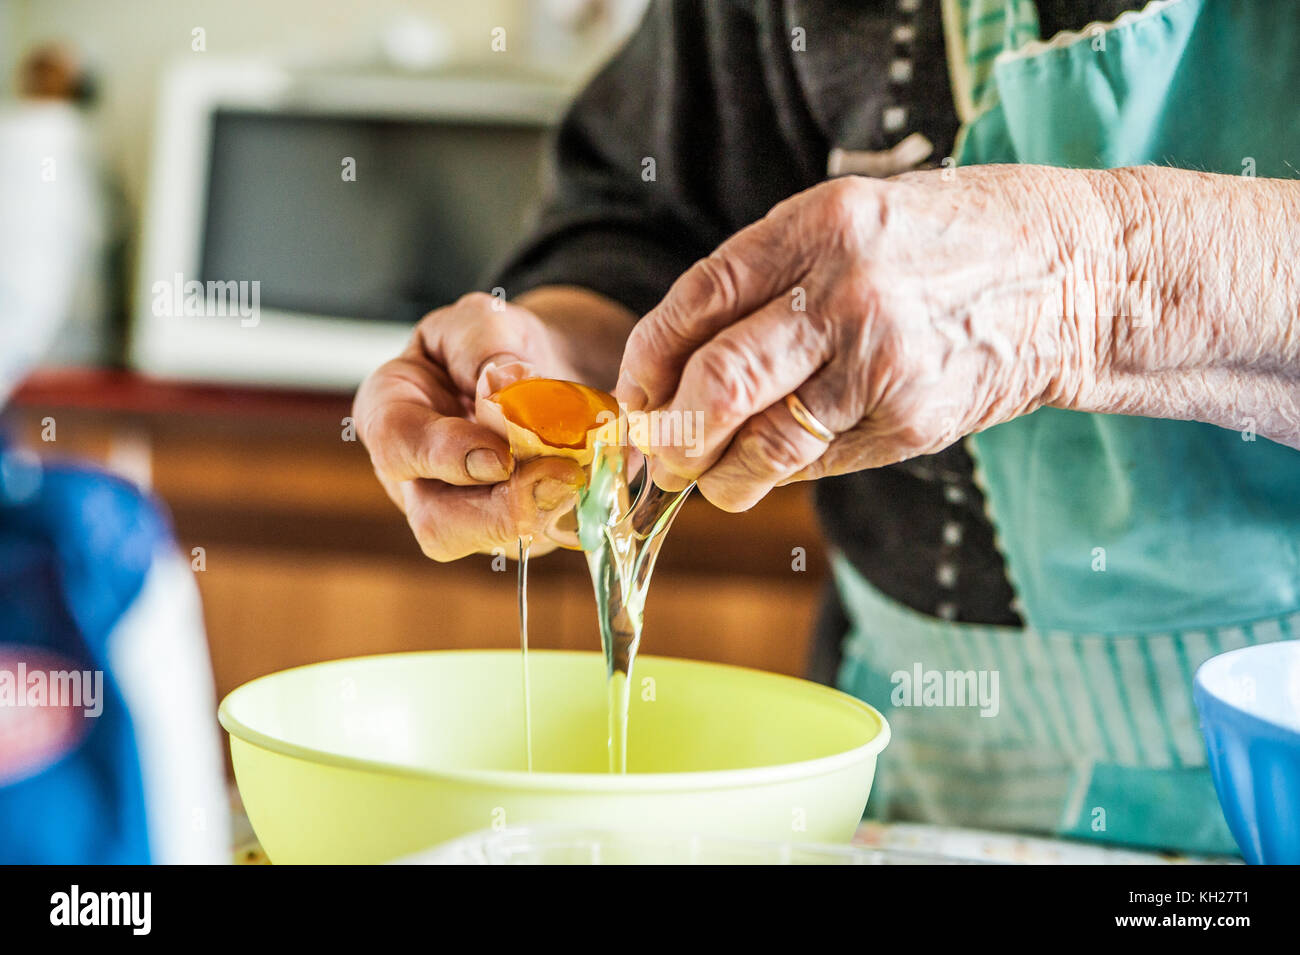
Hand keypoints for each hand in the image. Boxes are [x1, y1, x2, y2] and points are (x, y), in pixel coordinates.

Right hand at [354, 292, 588, 560]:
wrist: (538, 367)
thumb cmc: (492, 343)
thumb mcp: (482, 321)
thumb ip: (484, 348)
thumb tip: (501, 390)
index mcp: (390, 413)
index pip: (398, 447)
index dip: (446, 457)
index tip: (501, 456)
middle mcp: (418, 478)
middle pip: (438, 524)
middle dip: (500, 510)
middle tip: (559, 477)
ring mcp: (467, 513)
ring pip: (495, 542)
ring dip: (545, 515)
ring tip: (581, 477)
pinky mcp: (518, 527)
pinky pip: (544, 535)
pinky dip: (577, 509)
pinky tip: (599, 479)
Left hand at [615, 166, 1113, 510]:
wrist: (1071, 275)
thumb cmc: (942, 243)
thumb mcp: (849, 220)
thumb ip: (766, 280)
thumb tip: (678, 368)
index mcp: (816, 228)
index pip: (694, 303)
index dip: (646, 363)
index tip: (634, 395)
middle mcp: (846, 294)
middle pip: (718, 384)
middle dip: (671, 435)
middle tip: (661, 453)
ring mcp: (883, 364)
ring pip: (763, 446)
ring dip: (718, 476)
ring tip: (710, 478)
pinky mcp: (913, 422)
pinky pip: (818, 465)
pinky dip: (781, 475)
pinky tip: (774, 468)